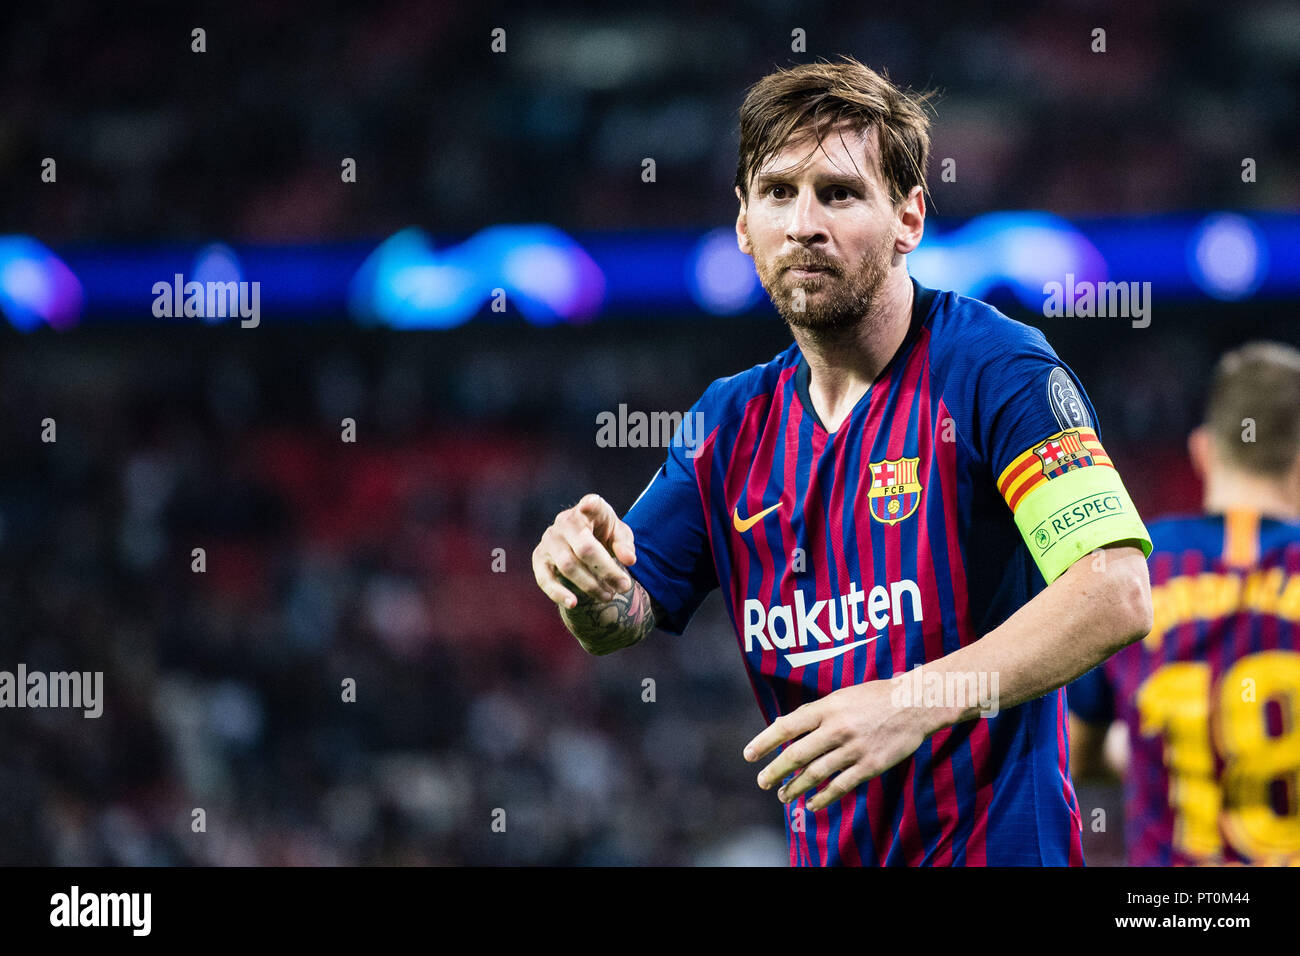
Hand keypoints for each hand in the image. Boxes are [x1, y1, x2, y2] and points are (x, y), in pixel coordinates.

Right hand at [533, 493, 635, 608]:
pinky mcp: (538, 557)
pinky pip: (544, 578)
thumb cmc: (605, 536)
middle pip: (585, 548)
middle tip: (625, 587)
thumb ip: (625, 545)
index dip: (590, 505)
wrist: (582, 542)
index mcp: (588, 510)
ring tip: (609, 596)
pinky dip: (558, 593)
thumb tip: (629, 560)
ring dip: (590, 585)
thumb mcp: (620, 535)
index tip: (590, 505)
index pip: (590, 504)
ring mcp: (549, 539)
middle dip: (607, 571)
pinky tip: (573, 603)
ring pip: (568, 566)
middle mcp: (564, 521)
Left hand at [742, 678, 931, 812]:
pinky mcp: (869, 766)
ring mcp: (853, 749)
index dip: (764, 742)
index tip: (749, 755)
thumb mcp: (841, 696)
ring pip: (815, 774)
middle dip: (775, 771)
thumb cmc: (875, 697)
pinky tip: (811, 803)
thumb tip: (785, 726)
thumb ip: (815, 713)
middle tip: (762, 782)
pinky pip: (840, 786)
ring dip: (795, 787)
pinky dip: (822, 798)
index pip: (786, 727)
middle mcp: (836, 728)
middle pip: (796, 755)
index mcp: (827, 708)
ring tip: (784, 795)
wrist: (915, 704)